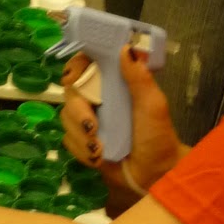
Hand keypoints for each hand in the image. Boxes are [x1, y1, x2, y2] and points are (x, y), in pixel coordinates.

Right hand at [61, 45, 183, 199]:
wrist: (155, 175)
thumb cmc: (157, 137)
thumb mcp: (153, 105)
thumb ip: (139, 78)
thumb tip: (125, 48)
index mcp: (114, 83)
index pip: (86, 64)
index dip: (74, 67)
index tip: (72, 77)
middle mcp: (98, 98)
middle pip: (70, 93)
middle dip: (78, 112)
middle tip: (93, 128)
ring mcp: (89, 120)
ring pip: (66, 118)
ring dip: (81, 136)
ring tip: (101, 149)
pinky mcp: (83, 142)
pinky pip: (68, 140)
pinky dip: (82, 151)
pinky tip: (99, 158)